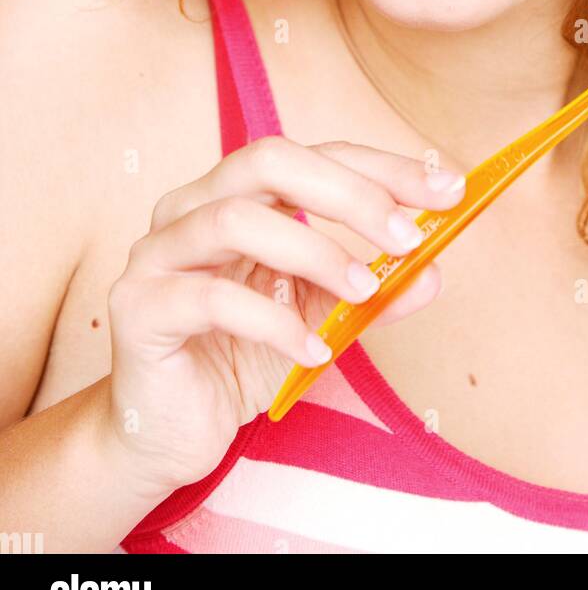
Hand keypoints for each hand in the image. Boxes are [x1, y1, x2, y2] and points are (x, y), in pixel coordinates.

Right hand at [102, 135, 464, 498]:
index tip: (448, 189)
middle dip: (350, 194)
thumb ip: (372, 293)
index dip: (383, 168)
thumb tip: (433, 269)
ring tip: (364, 293)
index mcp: (236, 193)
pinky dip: (274, 322)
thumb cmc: (240, 358)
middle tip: (407, 237)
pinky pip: (209, 298)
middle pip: (269, 161)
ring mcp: (156, 252)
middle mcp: (190, 206)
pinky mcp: (138, 306)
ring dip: (314, 252)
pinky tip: (313, 353)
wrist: (167, 434)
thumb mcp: (320, 320)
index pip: (316, 156)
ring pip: (235, 219)